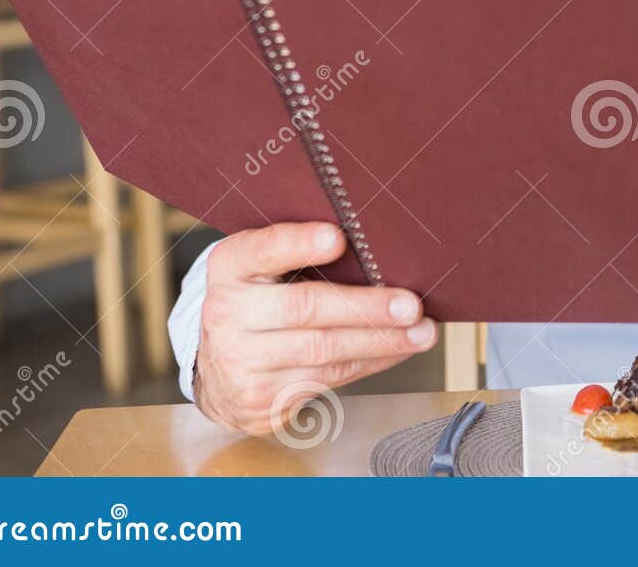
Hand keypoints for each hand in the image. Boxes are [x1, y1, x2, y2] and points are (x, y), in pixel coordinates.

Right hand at [193, 222, 436, 435]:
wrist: (218, 367)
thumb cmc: (260, 301)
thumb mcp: (265, 266)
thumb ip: (301, 250)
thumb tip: (375, 247)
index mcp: (230, 266)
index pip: (262, 250)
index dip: (300, 244)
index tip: (338, 239)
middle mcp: (226, 313)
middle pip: (305, 308)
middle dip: (366, 308)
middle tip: (411, 306)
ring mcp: (239, 361)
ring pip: (323, 351)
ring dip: (381, 342)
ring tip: (420, 333)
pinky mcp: (259, 398)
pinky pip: (327, 379)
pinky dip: (370, 362)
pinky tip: (396, 351)